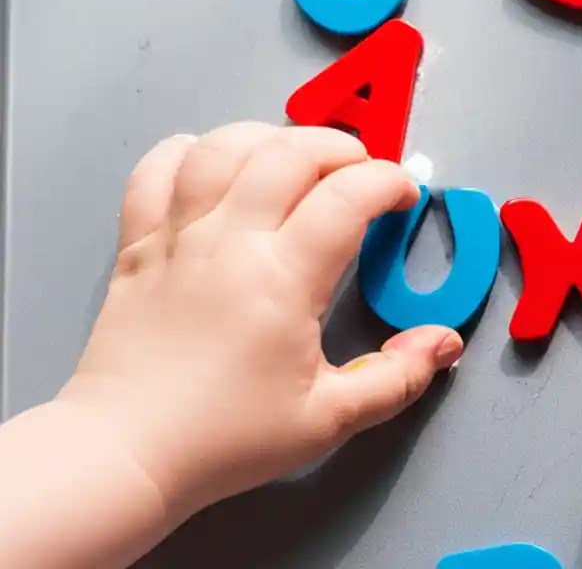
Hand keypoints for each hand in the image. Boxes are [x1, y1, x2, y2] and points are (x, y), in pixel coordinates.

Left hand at [57, 123, 462, 515]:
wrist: (126, 454)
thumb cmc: (227, 439)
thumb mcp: (328, 420)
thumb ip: (395, 378)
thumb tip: (444, 342)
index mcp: (282, 279)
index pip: (347, 196)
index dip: (388, 182)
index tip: (405, 197)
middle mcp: (229, 241)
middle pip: (288, 152)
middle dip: (340, 147)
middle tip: (362, 172)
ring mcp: (178, 237)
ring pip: (222, 147)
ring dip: (269, 138)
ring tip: (297, 158)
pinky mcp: (137, 246)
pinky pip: (155, 171)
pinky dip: (188, 152)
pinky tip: (214, 164)